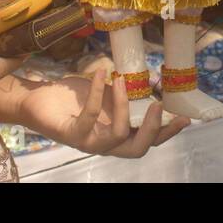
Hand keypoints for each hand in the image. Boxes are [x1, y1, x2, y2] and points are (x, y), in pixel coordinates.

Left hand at [19, 69, 188, 156]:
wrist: (37, 100)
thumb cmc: (73, 98)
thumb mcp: (106, 95)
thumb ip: (126, 94)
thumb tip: (151, 77)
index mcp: (116, 135)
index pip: (147, 141)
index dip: (166, 133)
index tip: (185, 118)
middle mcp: (105, 143)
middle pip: (137, 149)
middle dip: (152, 129)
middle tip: (159, 105)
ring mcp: (88, 141)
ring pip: (118, 135)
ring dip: (124, 106)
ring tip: (123, 81)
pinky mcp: (71, 133)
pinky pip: (90, 115)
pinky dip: (98, 92)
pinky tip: (101, 73)